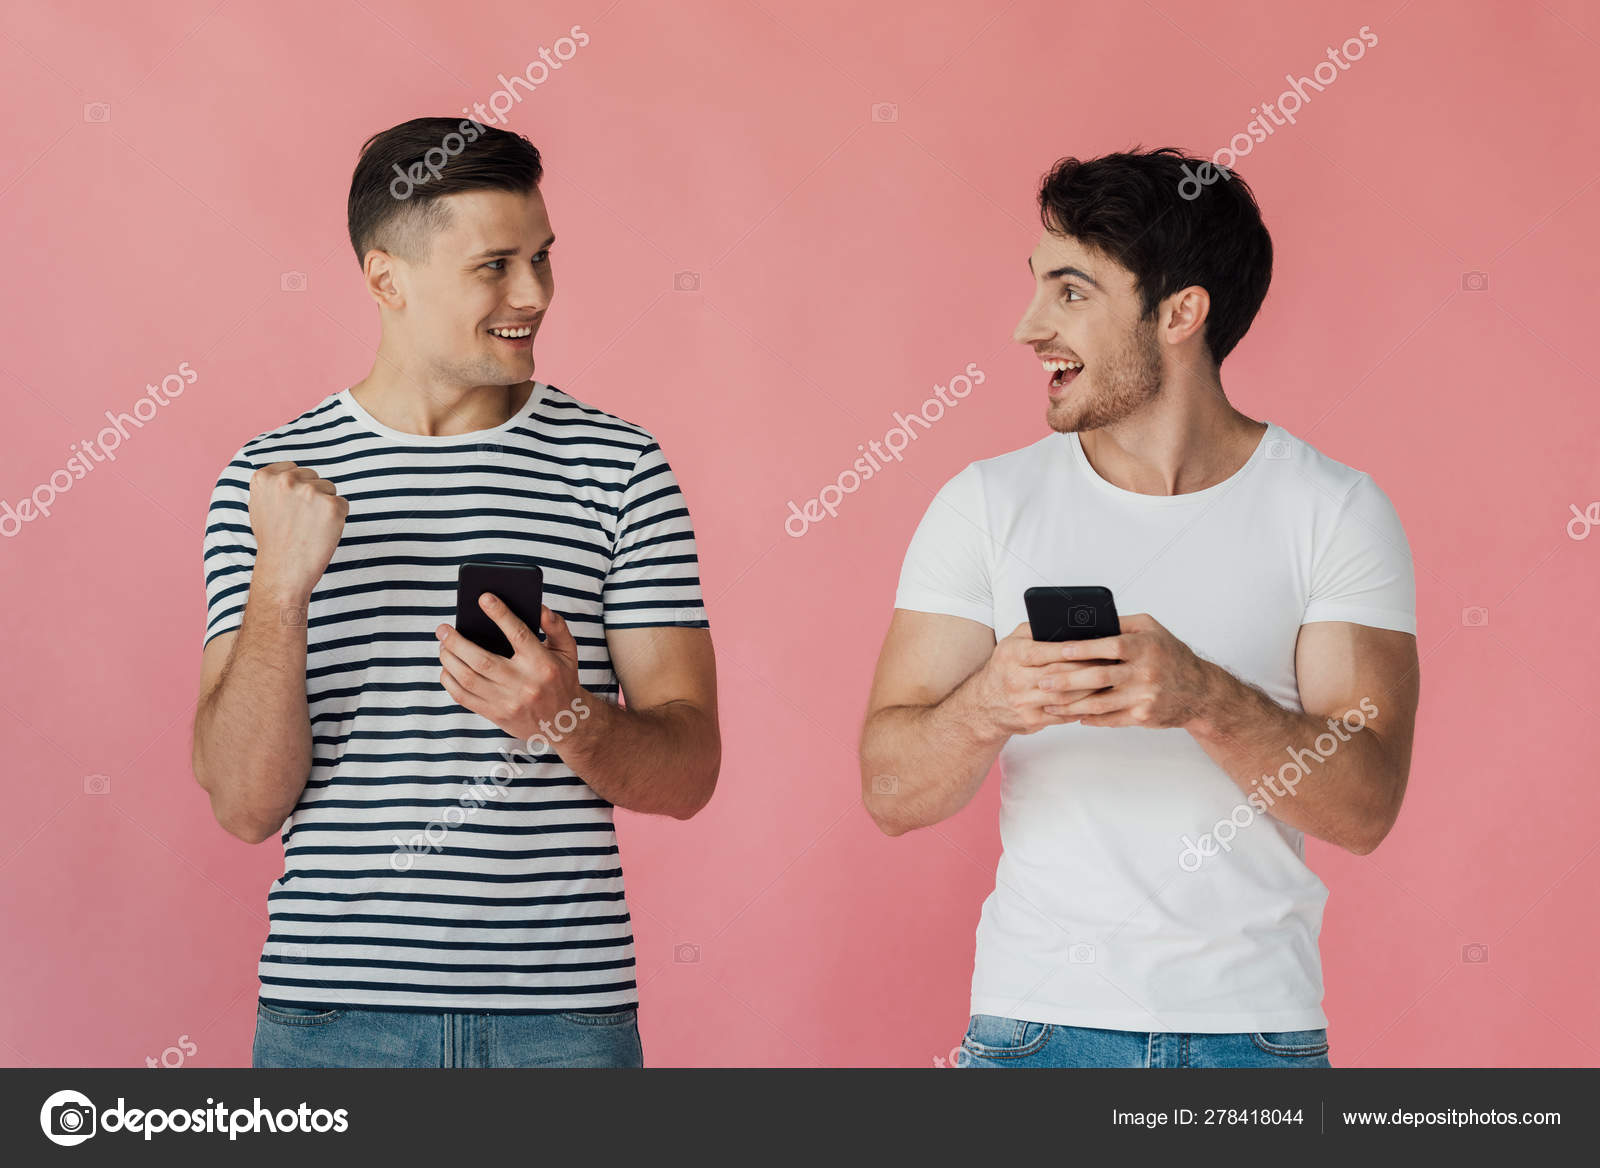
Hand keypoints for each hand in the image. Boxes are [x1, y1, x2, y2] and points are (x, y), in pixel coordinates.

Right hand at [248, 462, 347, 597]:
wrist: (283, 570)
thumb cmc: (273, 541)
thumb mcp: (259, 504)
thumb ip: (272, 485)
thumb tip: (290, 471)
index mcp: (264, 477)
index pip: (293, 468)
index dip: (295, 489)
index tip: (289, 508)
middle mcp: (286, 480)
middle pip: (313, 477)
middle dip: (311, 496)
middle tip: (300, 522)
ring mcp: (309, 491)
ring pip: (329, 489)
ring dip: (324, 506)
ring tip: (309, 527)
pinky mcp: (331, 505)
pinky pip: (343, 504)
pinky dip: (337, 518)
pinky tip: (322, 532)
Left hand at [435, 597, 584, 742]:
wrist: (564, 723)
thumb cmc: (562, 680)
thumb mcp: (568, 651)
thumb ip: (556, 626)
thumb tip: (539, 607)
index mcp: (542, 664)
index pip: (518, 634)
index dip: (500, 614)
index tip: (483, 598)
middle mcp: (524, 684)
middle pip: (482, 660)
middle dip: (456, 641)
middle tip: (443, 628)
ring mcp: (508, 702)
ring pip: (468, 678)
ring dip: (449, 659)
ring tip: (442, 645)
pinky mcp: (496, 715)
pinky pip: (464, 697)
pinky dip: (450, 680)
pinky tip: (447, 667)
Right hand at [970, 621, 1118, 736]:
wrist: (985, 704)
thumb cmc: (1005, 667)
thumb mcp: (1012, 641)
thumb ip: (1036, 630)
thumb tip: (1068, 623)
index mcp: (1012, 654)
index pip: (1045, 650)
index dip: (1072, 649)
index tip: (1094, 645)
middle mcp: (1015, 679)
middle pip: (1058, 674)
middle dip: (1087, 668)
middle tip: (1110, 663)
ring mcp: (1023, 702)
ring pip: (1064, 697)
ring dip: (1089, 690)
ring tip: (1108, 682)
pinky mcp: (1031, 720)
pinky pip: (1062, 715)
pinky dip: (1081, 708)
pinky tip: (1095, 701)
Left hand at [1040, 612, 1214, 728]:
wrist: (1200, 691)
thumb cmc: (1171, 656)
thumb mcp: (1151, 630)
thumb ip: (1120, 624)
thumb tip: (1087, 621)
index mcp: (1144, 646)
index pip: (1108, 646)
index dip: (1082, 649)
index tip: (1058, 650)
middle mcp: (1145, 672)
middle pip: (1098, 677)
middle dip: (1066, 680)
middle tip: (1042, 682)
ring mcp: (1144, 696)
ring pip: (1100, 703)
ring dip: (1071, 705)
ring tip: (1050, 704)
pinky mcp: (1143, 716)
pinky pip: (1110, 719)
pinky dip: (1090, 718)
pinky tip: (1073, 716)